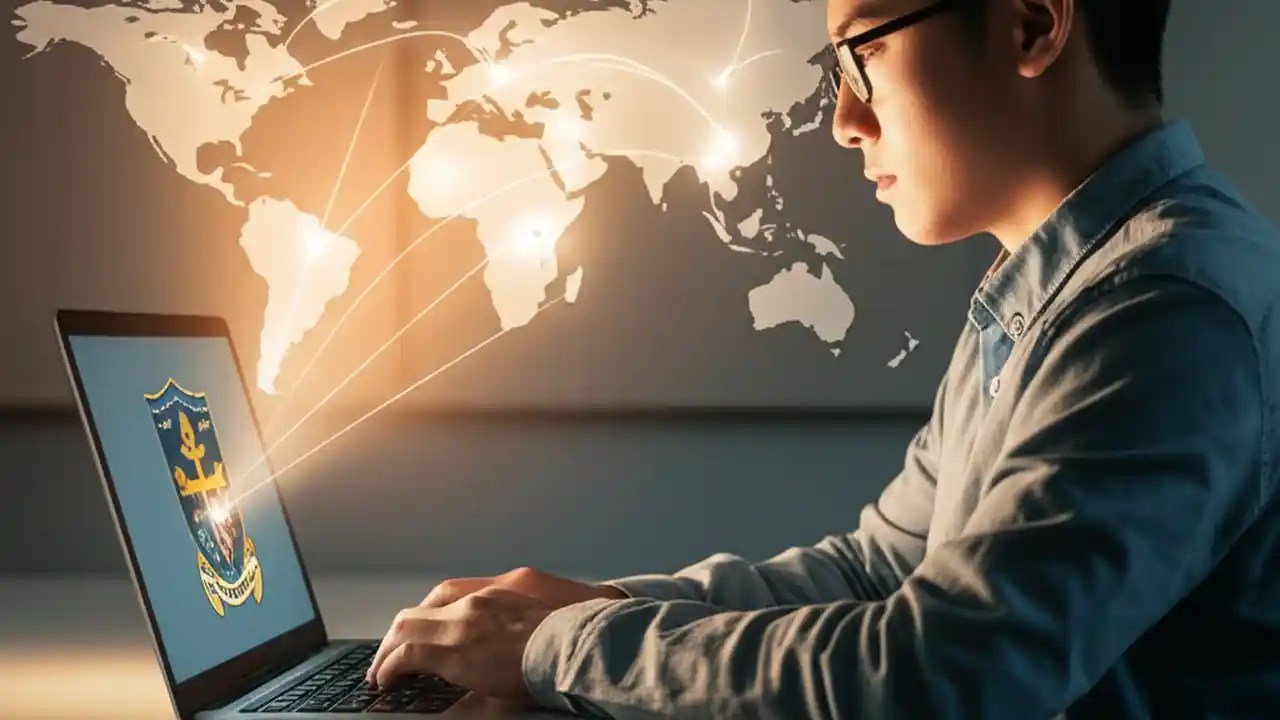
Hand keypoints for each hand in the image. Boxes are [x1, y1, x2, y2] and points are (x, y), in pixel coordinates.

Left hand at [365, 567, 626, 694]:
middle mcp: (478, 599)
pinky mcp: (454, 648)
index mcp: (502, 589)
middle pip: (423, 607)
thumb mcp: (546, 623)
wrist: (579, 644)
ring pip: (407, 626)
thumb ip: (523, 626)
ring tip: (382, 671)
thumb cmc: (575, 639)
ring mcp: (464, 620)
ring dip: (390, 649)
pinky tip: (386, 680)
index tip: (421, 629)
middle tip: (392, 654)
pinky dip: (391, 666)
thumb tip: (513, 650)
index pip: (449, 592)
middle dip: (402, 631)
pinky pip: (409, 653)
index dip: (429, 613)